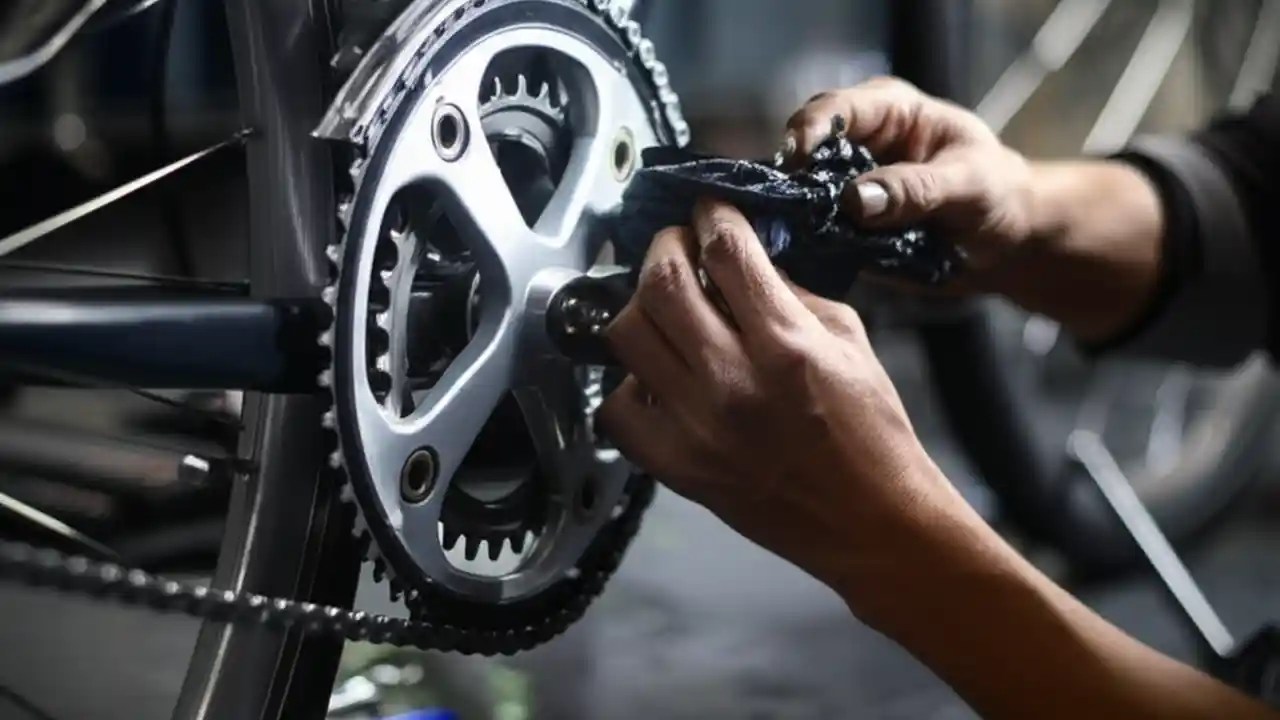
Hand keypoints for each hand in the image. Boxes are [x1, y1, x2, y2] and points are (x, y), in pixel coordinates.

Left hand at [600, 198, 976, 616]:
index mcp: (786, 344)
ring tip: (663, 305)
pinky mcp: (675, 465)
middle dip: (665, 247)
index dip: (712, 215)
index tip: (709, 211)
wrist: (872, 522)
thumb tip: (741, 261)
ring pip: (627, 334)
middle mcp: (733, 381)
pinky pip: (616, 406)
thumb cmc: (871, 434)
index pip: (726, 250)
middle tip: (678, 246)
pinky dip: (629, 381)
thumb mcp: (849, 340)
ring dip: (641, 305)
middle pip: (661, 282)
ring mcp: (695, 426)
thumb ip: (789, 294)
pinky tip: (658, 375)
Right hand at [785, 77, 1035, 287]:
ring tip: (791, 234)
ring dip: (794, 215)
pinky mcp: (842, 226)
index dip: (809, 129)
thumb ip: (916, 189)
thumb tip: (854, 201)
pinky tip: (803, 255)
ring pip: (799, 194)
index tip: (797, 159)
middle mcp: (856, 145)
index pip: (834, 108)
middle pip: (802, 149)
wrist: (1005, 241)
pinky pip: (811, 232)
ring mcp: (843, 188)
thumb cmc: (995, 192)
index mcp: (887, 111)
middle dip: (791, 176)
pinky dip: (805, 243)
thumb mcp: (968, 184)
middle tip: (785, 205)